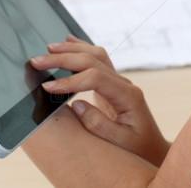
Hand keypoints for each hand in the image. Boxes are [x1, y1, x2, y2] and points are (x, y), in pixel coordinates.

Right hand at [30, 36, 169, 166]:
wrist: (152, 149)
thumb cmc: (137, 148)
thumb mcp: (120, 142)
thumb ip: (99, 124)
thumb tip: (76, 104)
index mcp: (127, 96)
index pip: (95, 78)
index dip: (70, 80)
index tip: (48, 87)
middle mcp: (124, 84)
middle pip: (93, 60)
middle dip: (63, 58)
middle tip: (38, 61)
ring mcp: (118, 82)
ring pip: (95, 55)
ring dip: (71, 50)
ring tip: (48, 49)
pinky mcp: (111, 84)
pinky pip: (97, 60)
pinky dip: (81, 48)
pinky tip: (68, 42)